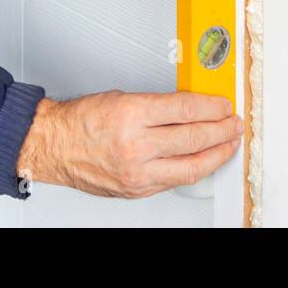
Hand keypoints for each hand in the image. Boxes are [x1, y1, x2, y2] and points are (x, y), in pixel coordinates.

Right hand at [15, 89, 242, 197]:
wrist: (54, 146)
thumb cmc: (82, 121)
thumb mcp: (122, 98)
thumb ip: (158, 106)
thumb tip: (192, 108)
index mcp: (132, 115)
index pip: (185, 110)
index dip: (211, 107)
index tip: (223, 104)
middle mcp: (135, 145)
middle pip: (193, 138)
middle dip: (221, 130)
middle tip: (233, 123)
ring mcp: (137, 172)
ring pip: (191, 166)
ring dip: (216, 154)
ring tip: (229, 144)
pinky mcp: (137, 189)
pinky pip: (175, 180)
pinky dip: (194, 169)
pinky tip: (204, 161)